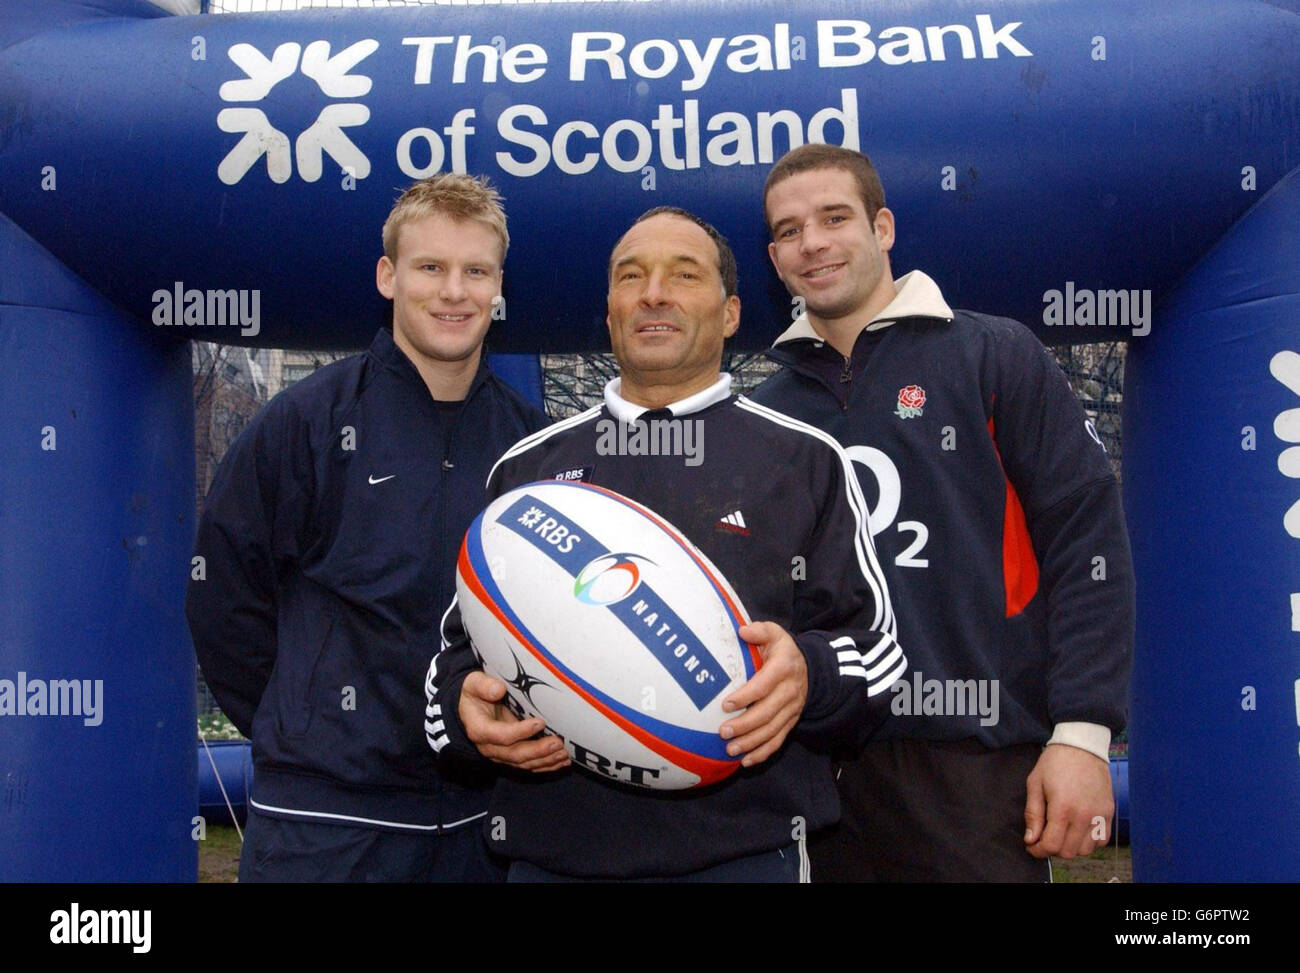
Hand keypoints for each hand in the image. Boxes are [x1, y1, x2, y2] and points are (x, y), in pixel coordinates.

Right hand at [458, 671, 570, 771]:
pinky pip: (529, 765)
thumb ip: (484, 686)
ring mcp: (501, 754)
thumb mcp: (474, 684)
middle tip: (558, 743)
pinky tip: (562, 762)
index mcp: (479, 729)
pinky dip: (546, 765)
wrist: (471, 707)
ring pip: (524, 763)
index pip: (501, 736)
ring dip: (546, 760)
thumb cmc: (474, 693)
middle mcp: (489, 747)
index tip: (540, 722)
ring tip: (564, 753)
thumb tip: (498, 689)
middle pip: (515, 754)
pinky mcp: (511, 756)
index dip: (520, 732)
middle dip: (538, 751)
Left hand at [718, 621, 807, 767]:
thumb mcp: (775, 634)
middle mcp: (790, 692)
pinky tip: (746, 761)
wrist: (809, 667)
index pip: (764, 685)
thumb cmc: (782, 650)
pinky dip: (763, 753)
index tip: (726, 704)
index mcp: (783, 668)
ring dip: (751, 742)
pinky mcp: (791, 722)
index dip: (746, 696)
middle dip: (744, 725)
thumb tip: (742, 631)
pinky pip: (778, 740)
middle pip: (767, 713)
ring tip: (730, 749)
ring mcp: (792, 709)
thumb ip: (760, 630)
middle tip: (723, 732)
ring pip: (772, 730)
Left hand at [1023, 743, 1113, 858]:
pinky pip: (1101, 841)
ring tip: (1062, 832)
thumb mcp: (1035, 784)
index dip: (1038, 850)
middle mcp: (1084, 815)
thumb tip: (1031, 840)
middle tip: (1045, 837)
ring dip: (1071, 847)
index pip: (1051, 845)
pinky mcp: (1109, 813)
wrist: (1082, 746)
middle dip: (1053, 849)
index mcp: (1062, 808)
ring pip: (1085, 850)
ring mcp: (1099, 815)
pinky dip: (1089, 842)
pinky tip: (1078, 830)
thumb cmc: (1055, 762)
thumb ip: (1033, 814)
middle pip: (1068, 852)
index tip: (1032, 846)